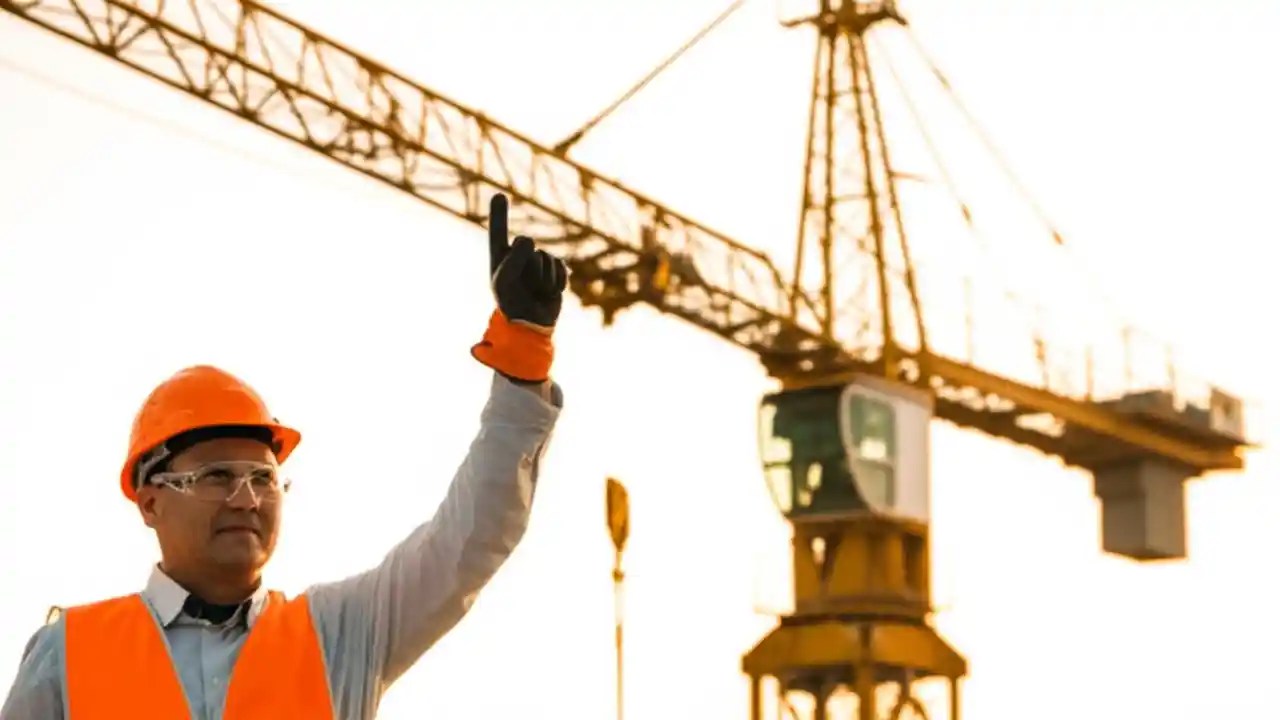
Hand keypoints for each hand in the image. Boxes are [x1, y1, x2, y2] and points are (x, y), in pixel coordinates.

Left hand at [470, 193, 565, 383]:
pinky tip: (549, 293)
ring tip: (536, 292)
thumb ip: (513, 258)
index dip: (499, 214)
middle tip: (523, 287)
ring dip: (543, 279)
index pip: (498, 232)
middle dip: (528, 267)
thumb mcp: (505, 282)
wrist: (533, 326)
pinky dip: (557, 282)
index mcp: (500, 257)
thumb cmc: (513, 304)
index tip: (499, 195)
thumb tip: (528, 240)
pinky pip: (560, 267)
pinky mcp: (555, 270)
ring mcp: (538, 262)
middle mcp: (518, 256)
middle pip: (527, 246)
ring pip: (546, 258)